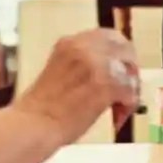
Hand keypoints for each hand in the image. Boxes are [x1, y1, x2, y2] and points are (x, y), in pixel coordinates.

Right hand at [15, 29, 140, 145]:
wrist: (31, 126)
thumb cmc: (41, 109)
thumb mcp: (59, 71)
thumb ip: (81, 64)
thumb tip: (111, 70)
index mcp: (70, 43)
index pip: (108, 36)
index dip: (120, 53)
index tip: (123, 69)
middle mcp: (84, 47)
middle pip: (124, 49)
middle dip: (130, 70)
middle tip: (127, 90)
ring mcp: (96, 64)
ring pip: (129, 72)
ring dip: (129, 91)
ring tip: (118, 109)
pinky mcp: (105, 84)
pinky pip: (130, 91)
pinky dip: (127, 105)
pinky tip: (117, 116)